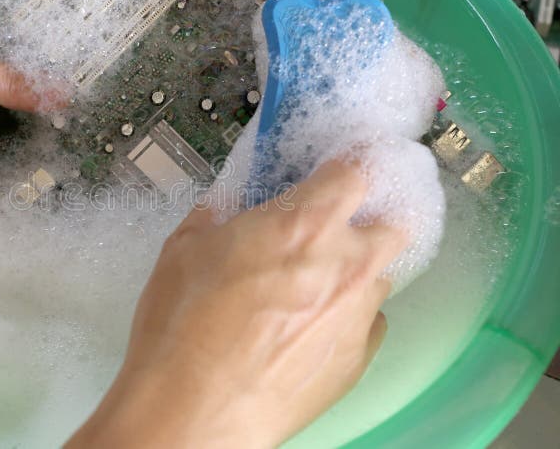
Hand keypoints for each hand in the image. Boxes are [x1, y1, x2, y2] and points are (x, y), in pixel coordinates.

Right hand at [68, 161, 406, 448]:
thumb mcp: (184, 248)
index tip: (334, 173)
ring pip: (378, 276)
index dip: (346, 167)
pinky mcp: (357, 358)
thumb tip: (228, 209)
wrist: (194, 409)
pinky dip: (344, 318)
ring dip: (352, 273)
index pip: (358, 170)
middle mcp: (346, 263)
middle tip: (328, 232)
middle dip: (369, 220)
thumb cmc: (183, 327)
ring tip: (306, 292)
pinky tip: (304, 332)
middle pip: (393, 221)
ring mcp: (358, 314)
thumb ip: (219, 215)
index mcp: (305, 222)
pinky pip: (366, 323)